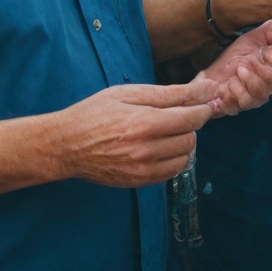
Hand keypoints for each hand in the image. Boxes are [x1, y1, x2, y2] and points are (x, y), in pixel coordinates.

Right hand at [53, 83, 217, 187]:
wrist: (66, 145)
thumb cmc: (95, 113)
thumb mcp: (128, 93)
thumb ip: (169, 93)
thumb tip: (205, 89)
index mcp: (144, 122)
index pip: (192, 117)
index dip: (203, 109)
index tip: (205, 103)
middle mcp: (146, 149)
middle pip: (191, 138)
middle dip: (191, 125)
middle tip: (177, 115)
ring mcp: (142, 169)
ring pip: (184, 157)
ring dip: (182, 143)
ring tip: (165, 132)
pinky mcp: (139, 181)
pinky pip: (171, 172)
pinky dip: (172, 158)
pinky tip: (158, 147)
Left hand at [196, 21, 271, 115]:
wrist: (213, 77)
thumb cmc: (236, 58)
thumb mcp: (249, 40)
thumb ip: (264, 32)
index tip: (270, 48)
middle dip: (258, 67)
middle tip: (245, 61)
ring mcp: (259, 96)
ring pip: (262, 92)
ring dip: (248, 79)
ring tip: (238, 70)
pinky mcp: (244, 106)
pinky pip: (245, 101)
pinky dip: (235, 90)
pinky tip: (228, 85)